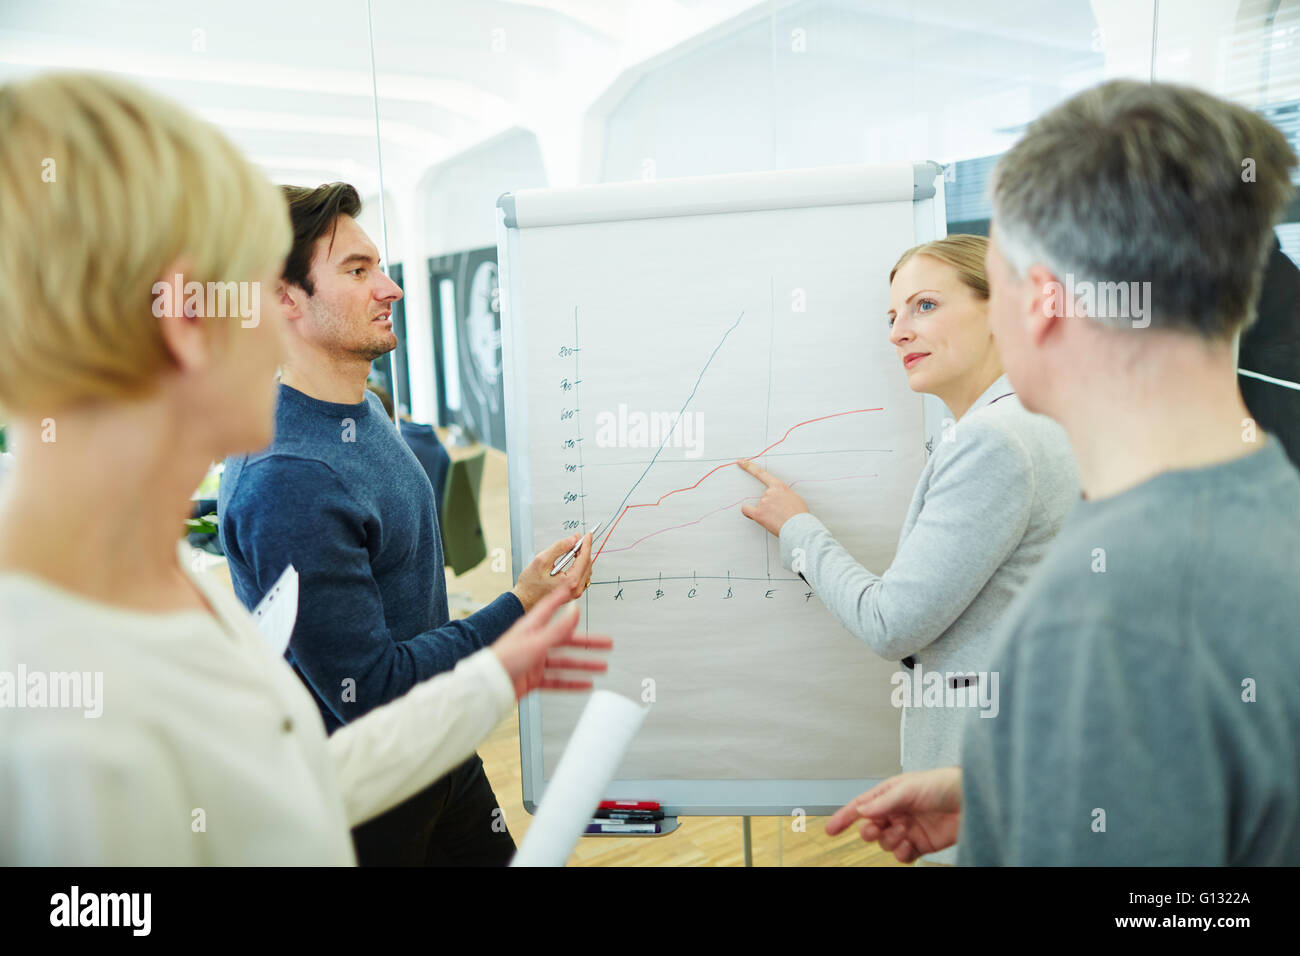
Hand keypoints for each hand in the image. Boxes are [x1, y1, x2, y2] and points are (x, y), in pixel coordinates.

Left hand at [490, 585, 611, 699]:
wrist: (489, 686)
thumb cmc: (504, 659)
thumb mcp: (536, 642)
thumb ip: (558, 628)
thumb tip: (574, 611)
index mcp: (532, 628)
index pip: (549, 609)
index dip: (562, 599)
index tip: (572, 592)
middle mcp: (534, 643)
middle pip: (566, 640)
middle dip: (587, 642)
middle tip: (605, 643)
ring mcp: (535, 662)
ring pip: (565, 662)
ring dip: (584, 664)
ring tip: (601, 666)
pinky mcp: (534, 679)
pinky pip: (558, 680)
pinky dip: (572, 682)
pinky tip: (585, 683)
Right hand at [512, 532, 593, 611]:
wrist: (524, 600)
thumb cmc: (530, 584)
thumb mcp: (542, 560)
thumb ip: (559, 547)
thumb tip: (573, 540)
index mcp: (571, 581)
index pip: (584, 558)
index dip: (586, 544)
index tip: (588, 534)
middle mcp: (576, 589)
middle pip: (587, 564)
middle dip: (584, 549)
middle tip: (578, 538)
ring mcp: (575, 592)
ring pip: (586, 570)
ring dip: (582, 557)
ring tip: (573, 548)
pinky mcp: (573, 593)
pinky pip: (582, 576)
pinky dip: (579, 566)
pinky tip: (572, 560)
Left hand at [736, 458, 810, 535]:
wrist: (799, 526)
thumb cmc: (799, 515)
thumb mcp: (794, 498)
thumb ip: (783, 496)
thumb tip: (779, 501)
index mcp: (779, 486)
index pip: (761, 474)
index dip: (749, 467)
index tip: (741, 462)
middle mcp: (769, 493)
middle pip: (764, 497)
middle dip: (770, 505)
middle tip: (779, 513)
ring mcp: (763, 503)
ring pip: (759, 506)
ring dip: (766, 512)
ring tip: (777, 519)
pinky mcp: (759, 514)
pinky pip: (747, 511)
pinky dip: (749, 512)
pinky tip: (755, 515)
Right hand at [825, 767, 962, 862]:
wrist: (972, 800)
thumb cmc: (944, 784)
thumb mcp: (909, 788)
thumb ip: (884, 801)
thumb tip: (862, 811)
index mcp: (890, 795)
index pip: (861, 806)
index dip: (844, 817)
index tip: (831, 829)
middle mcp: (897, 812)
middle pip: (870, 828)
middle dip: (870, 831)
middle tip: (876, 828)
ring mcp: (908, 829)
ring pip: (885, 843)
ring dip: (890, 840)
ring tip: (904, 832)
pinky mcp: (921, 844)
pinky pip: (902, 855)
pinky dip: (901, 854)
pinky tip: (908, 846)